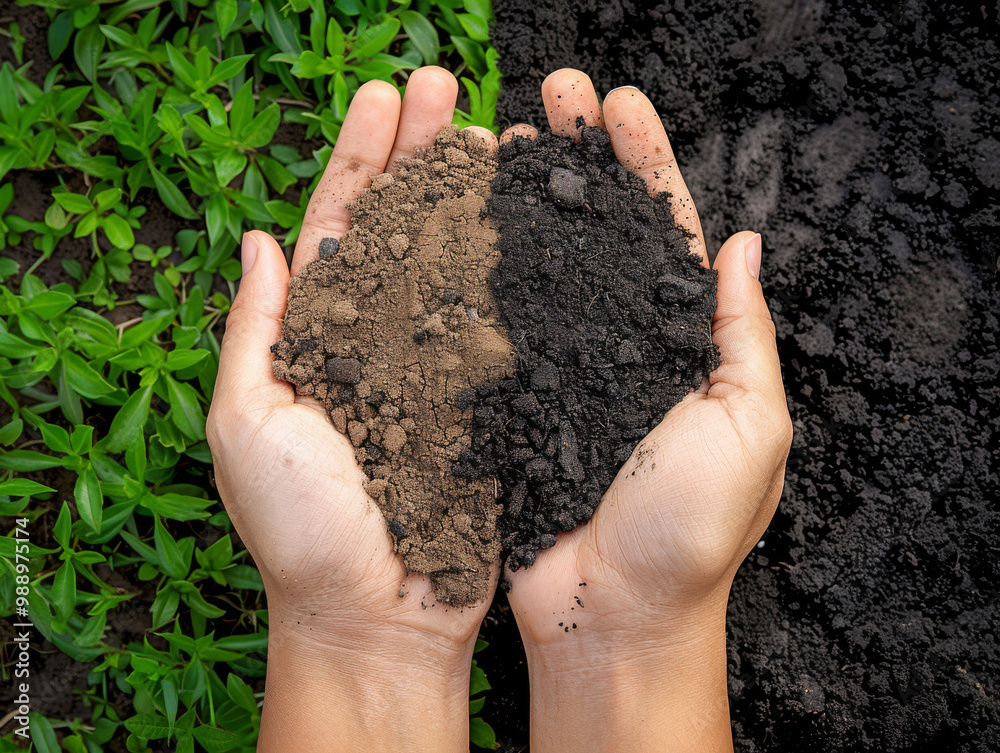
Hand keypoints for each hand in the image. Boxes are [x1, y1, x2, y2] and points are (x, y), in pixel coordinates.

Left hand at [206, 67, 499, 752]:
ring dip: (473, 194)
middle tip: (447, 86)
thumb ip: (255, 332)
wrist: (381, 613)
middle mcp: (383, 339)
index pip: (340, 226)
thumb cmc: (305, 533)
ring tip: (494, 132)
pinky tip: (529, 221)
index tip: (385, 96)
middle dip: (422, 152)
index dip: (362, 158)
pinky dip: (514, 267)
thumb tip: (260, 240)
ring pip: (459, 259)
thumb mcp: (249, 425)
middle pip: (405, 225)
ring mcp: (440, 364)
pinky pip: (502, 321)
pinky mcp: (488, 398)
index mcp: (319, 338)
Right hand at [501, 70, 792, 751]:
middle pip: (592, 230)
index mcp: (679, 342)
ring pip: (532, 264)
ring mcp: (551, 367)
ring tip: (496, 134)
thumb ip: (743, 334)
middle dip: (574, 156)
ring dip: (518, 197)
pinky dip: (470, 270)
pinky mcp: (503, 399)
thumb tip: (742, 244)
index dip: (642, 161)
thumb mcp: (747, 427)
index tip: (616, 101)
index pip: (662, 231)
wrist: (608, 614)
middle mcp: (611, 343)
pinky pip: (484, 323)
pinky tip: (453, 220)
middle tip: (548, 91)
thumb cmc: (685, 534)